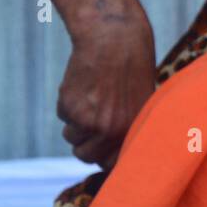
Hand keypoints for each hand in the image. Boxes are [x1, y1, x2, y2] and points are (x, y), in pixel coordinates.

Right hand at [58, 2, 155, 167]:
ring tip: (94, 99)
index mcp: (133, 132)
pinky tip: (84, 87)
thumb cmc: (133, 71)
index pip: (112, 165)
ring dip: (76, 123)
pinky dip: (68, 105)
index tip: (103, 149)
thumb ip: (129, 131)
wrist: (116, 41)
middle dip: (85, 143)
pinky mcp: (70, 107)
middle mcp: (112, 131)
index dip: (104, 157)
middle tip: (93, 123)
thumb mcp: (143, 104)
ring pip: (72, 138)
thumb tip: (114, 159)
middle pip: (86, 157)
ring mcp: (90, 121)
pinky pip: (63, 117)